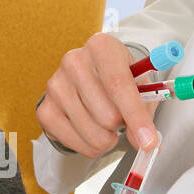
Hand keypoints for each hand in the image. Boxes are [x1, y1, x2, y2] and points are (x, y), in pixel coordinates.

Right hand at [36, 32, 158, 156]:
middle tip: (121, 117)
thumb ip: (144, 112)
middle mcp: (74, 61)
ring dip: (106, 138)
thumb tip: (143, 141)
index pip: (118, 85)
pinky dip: (90, 146)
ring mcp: (55, 85)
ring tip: (106, 124)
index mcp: (101, 47)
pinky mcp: (45, 110)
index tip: (148, 141)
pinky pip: (75, 142)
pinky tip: (92, 131)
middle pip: (106, 114)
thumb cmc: (117, 80)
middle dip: (121, 126)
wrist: (90, 78)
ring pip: (92, 133)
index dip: (135, 116)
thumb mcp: (139, 86)